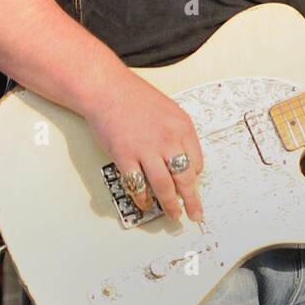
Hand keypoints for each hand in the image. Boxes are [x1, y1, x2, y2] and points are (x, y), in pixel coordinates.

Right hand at [86, 84, 204, 223]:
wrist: (108, 89)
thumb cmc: (135, 98)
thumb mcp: (169, 111)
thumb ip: (177, 134)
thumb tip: (182, 158)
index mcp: (182, 127)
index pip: (197, 161)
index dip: (194, 177)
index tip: (193, 186)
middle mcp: (168, 139)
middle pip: (185, 178)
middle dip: (192, 201)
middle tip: (195, 214)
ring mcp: (146, 149)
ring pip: (164, 186)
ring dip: (170, 205)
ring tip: (173, 214)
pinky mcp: (125, 156)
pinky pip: (138, 185)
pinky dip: (143, 198)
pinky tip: (145, 202)